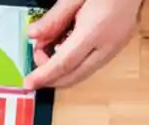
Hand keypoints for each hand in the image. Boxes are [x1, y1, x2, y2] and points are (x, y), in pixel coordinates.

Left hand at [24, 0, 143, 89]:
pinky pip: (93, 65)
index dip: (43, 75)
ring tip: (50, 50)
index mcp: (95, 30)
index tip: (29, 83)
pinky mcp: (118, 46)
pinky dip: (75, 65)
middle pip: (74, 76)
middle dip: (51, 77)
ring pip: (83, 73)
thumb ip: (54, 17)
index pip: (64, 63)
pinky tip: (66, 49)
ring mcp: (115, 47)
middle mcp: (108, 44)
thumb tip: (34, 34)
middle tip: (36, 60)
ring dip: (63, 71)